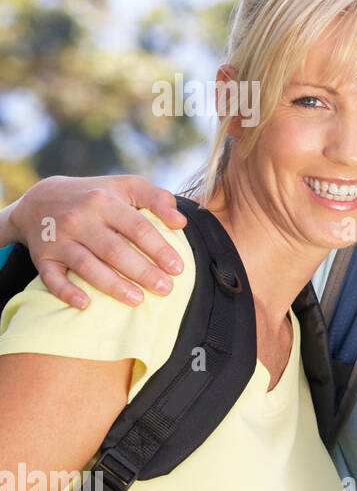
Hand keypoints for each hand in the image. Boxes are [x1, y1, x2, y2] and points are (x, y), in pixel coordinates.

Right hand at [8, 175, 185, 308]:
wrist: (41, 199)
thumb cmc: (97, 195)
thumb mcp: (126, 186)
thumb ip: (157, 198)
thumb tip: (180, 222)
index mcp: (104, 201)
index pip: (137, 227)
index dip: (159, 249)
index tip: (178, 268)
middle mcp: (79, 219)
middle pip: (114, 250)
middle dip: (143, 272)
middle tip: (165, 289)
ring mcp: (58, 239)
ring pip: (87, 266)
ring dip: (113, 285)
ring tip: (138, 300)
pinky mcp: (42, 256)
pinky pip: (51, 277)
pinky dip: (66, 292)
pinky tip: (86, 304)